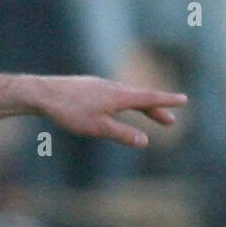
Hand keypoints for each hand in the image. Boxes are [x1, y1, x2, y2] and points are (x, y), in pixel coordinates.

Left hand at [34, 75, 186, 147]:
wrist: (41, 93)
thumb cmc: (69, 111)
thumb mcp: (98, 127)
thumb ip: (122, 134)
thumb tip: (144, 141)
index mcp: (118, 95)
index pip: (149, 98)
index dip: (167, 101)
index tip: (184, 99)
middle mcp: (111, 87)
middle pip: (138, 97)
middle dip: (154, 109)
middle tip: (169, 121)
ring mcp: (97, 85)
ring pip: (124, 95)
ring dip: (138, 104)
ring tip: (146, 111)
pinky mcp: (85, 86)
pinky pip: (110, 93)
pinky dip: (121, 101)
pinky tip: (114, 105)